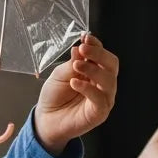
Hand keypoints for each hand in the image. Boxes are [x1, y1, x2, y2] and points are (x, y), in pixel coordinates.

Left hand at [34, 34, 118, 154]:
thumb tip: (80, 48)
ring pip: (109, 80)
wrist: (46, 119)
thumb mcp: (60, 74)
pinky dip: (88, 88)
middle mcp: (103, 83)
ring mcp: (104, 98)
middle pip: (112, 65)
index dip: (97, 45)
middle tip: (83, 49)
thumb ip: (72, 63)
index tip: (85, 37)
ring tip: (76, 65)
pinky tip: (74, 82)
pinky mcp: (99, 113)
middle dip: (99, 54)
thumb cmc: (55, 96)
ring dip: (93, 69)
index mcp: (95, 71)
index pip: (103, 55)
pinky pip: (99, 98)